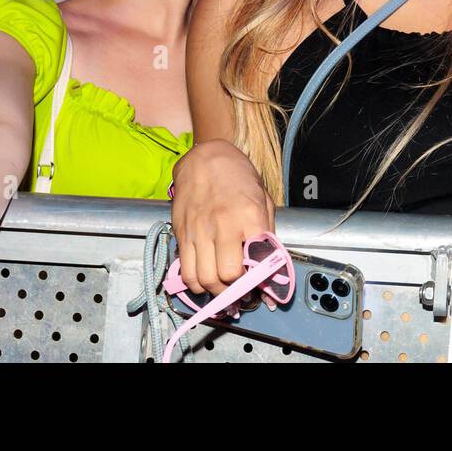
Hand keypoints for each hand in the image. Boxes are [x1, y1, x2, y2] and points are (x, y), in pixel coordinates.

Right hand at [171, 140, 273, 296]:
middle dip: (237, 291)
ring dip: (216, 291)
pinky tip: (206, 281)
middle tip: (242, 292)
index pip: (256, 263)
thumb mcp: (264, 201)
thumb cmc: (239, 178)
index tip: (262, 290)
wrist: (206, 158)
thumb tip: (270, 268)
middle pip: (227, 276)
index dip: (260, 283)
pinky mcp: (182, 233)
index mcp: (249, 216)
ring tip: (225, 291)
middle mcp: (223, 225)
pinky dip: (196, 283)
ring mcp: (199, 230)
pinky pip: (186, 270)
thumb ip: (267, 235)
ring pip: (204, 279)